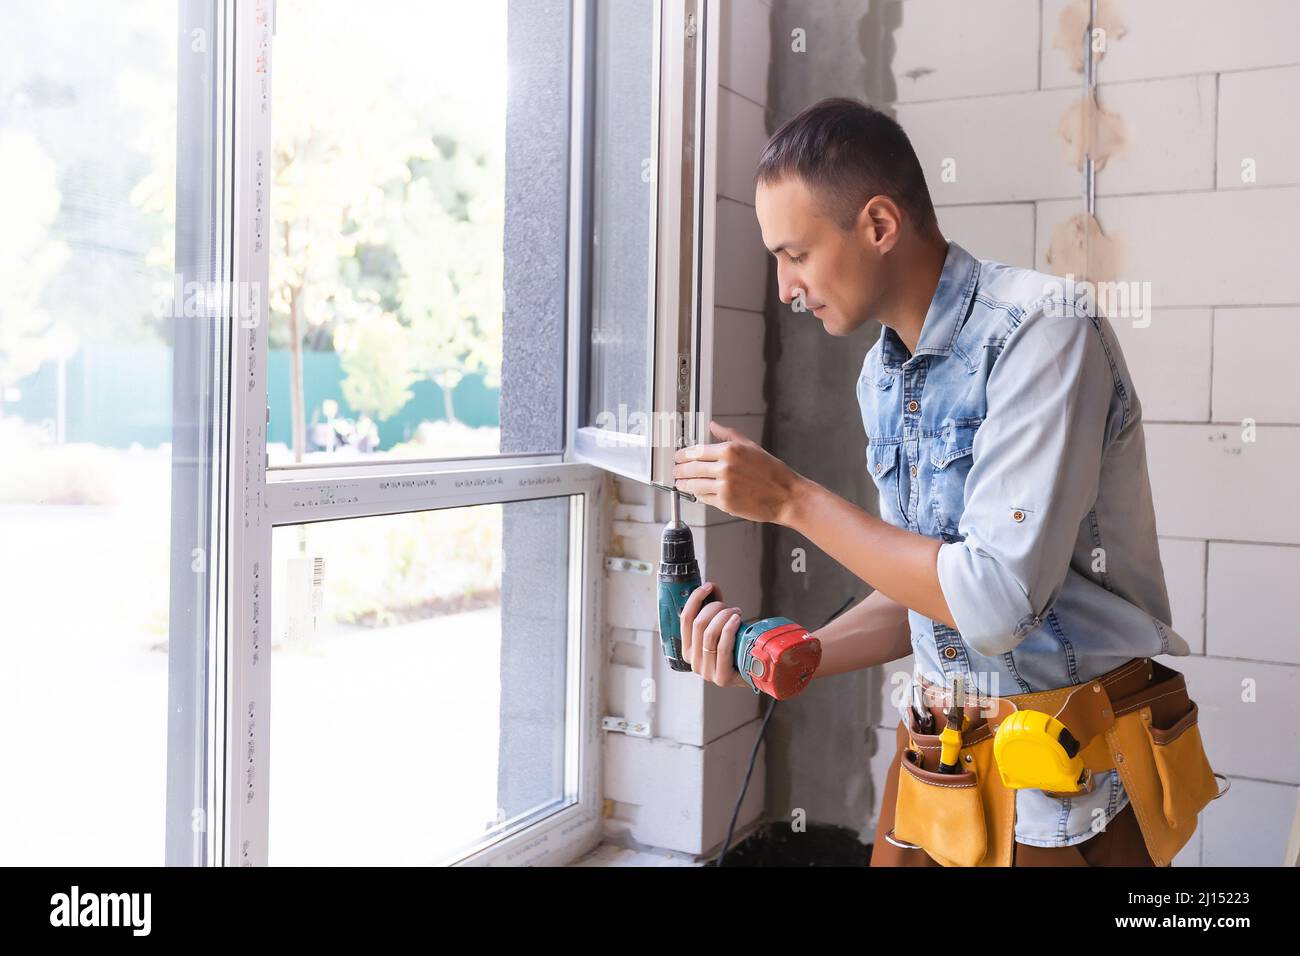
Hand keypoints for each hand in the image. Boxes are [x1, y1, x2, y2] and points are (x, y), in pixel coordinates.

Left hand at [672, 420, 806, 524]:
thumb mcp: (752, 447)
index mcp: (730, 451)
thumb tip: (714, 425)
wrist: (786, 496)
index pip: (696, 451)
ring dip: (684, 484)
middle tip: (676, 471)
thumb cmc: (773, 473)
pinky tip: (697, 493)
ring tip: (681, 483)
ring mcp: (724, 487)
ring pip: (694, 485)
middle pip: (691, 468)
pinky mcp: (725, 503)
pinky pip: (704, 498)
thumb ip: (729, 435)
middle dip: (679, 470)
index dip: (682, 455)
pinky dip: (698, 495)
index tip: (678, 457)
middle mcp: (725, 468)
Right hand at [679, 581, 750, 688]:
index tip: (708, 586)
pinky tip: (736, 620)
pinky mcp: (721, 677)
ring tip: (736, 613)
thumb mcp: (720, 628)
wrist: (753, 673)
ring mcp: (706, 672)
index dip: (695, 599)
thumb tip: (711, 587)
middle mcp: (693, 661)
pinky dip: (729, 629)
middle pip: (699, 624)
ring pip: (709, 634)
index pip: (685, 619)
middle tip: (729, 607)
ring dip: (724, 616)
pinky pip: (722, 647)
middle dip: (715, 608)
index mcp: (687, 649)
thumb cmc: (736, 648)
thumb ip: (713, 610)